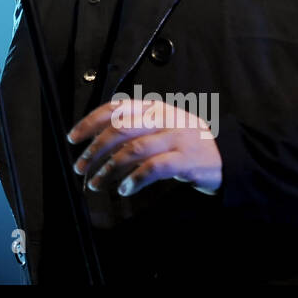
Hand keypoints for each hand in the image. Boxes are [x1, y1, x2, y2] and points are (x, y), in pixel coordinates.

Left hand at [66, 98, 221, 196]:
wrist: (225, 155)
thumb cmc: (183, 141)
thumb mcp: (159, 126)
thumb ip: (132, 128)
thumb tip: (95, 143)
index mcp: (152, 107)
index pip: (114, 108)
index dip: (90, 122)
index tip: (73, 138)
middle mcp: (162, 118)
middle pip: (119, 129)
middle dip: (94, 149)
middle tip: (80, 166)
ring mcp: (175, 137)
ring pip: (133, 149)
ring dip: (109, 168)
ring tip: (96, 183)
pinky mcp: (186, 159)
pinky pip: (154, 168)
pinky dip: (134, 180)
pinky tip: (124, 190)